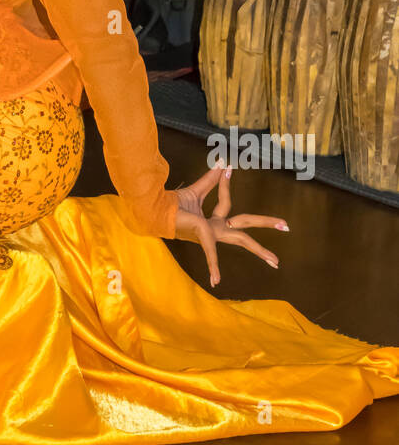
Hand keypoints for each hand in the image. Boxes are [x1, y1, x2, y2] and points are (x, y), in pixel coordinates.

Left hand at [174, 164, 288, 287]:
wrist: (156, 211)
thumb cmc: (173, 206)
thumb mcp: (196, 190)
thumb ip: (211, 179)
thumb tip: (222, 162)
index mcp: (214, 220)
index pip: (226, 202)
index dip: (226, 184)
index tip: (228, 167)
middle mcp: (216, 229)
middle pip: (246, 225)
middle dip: (266, 223)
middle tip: (287, 225)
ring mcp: (212, 235)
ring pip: (241, 240)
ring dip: (259, 249)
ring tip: (275, 261)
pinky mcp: (204, 237)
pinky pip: (210, 253)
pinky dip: (213, 267)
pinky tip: (215, 282)